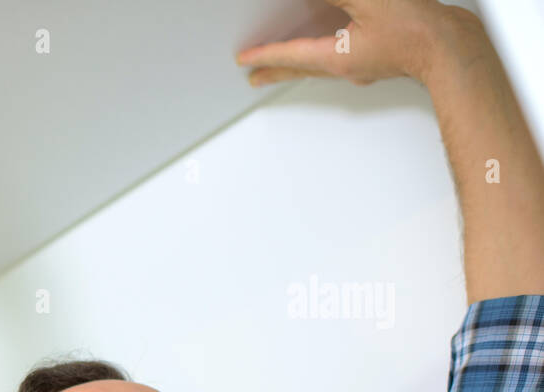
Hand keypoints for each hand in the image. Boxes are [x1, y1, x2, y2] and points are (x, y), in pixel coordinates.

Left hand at [236, 0, 473, 87]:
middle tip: (254, 77)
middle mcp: (346, 67)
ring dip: (299, 65)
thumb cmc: (417, 29)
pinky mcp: (382, 58)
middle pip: (301, 68)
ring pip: (321, 66)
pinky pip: (342, 58)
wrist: (454, 47)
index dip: (266, 54)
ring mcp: (364, 65)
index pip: (292, 55)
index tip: (244, 59)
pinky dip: (326, 54)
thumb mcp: (368, 1)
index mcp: (336, 58)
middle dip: (275, 70)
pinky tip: (332, 46)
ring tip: (284, 66)